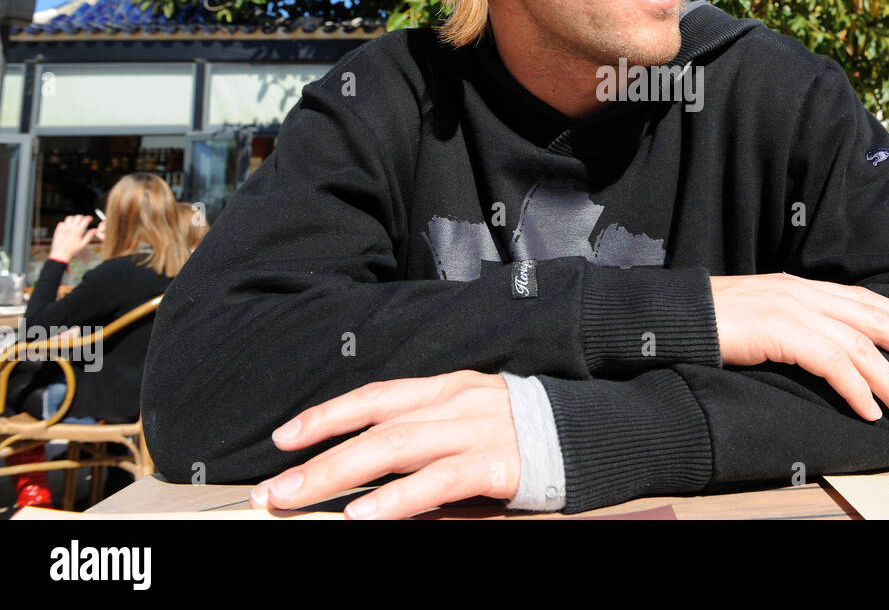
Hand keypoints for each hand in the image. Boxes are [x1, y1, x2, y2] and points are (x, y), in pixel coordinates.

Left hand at [48, 214, 97, 262]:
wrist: (60, 254)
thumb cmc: (72, 251)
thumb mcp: (83, 244)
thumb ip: (89, 236)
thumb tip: (94, 230)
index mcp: (78, 231)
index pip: (85, 220)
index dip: (89, 218)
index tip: (90, 219)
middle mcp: (71, 228)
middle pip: (78, 217)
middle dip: (82, 217)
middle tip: (84, 220)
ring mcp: (64, 228)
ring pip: (69, 218)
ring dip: (73, 218)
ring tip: (75, 222)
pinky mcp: (58, 230)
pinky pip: (61, 222)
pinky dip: (65, 223)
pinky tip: (67, 226)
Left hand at [249, 371, 520, 519]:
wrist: (597, 433)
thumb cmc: (531, 430)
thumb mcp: (476, 415)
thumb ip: (431, 429)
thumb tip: (375, 457)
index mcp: (450, 387)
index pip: (377, 395)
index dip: (328, 415)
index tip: (285, 437)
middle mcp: (458, 402)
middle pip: (375, 425)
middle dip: (318, 456)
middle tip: (275, 487)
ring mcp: (478, 430)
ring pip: (396, 447)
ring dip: (339, 474)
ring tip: (300, 498)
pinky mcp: (498, 463)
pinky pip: (438, 481)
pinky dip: (396, 498)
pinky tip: (366, 515)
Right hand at [711, 273, 888, 428]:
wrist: (674, 316)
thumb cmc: (708, 321)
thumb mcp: (757, 317)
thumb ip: (788, 325)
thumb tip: (813, 346)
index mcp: (798, 287)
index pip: (860, 299)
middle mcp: (802, 293)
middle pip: (872, 318)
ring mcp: (792, 309)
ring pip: (860, 346)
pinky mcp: (781, 330)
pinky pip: (832, 362)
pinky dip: (856, 388)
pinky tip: (870, 409)